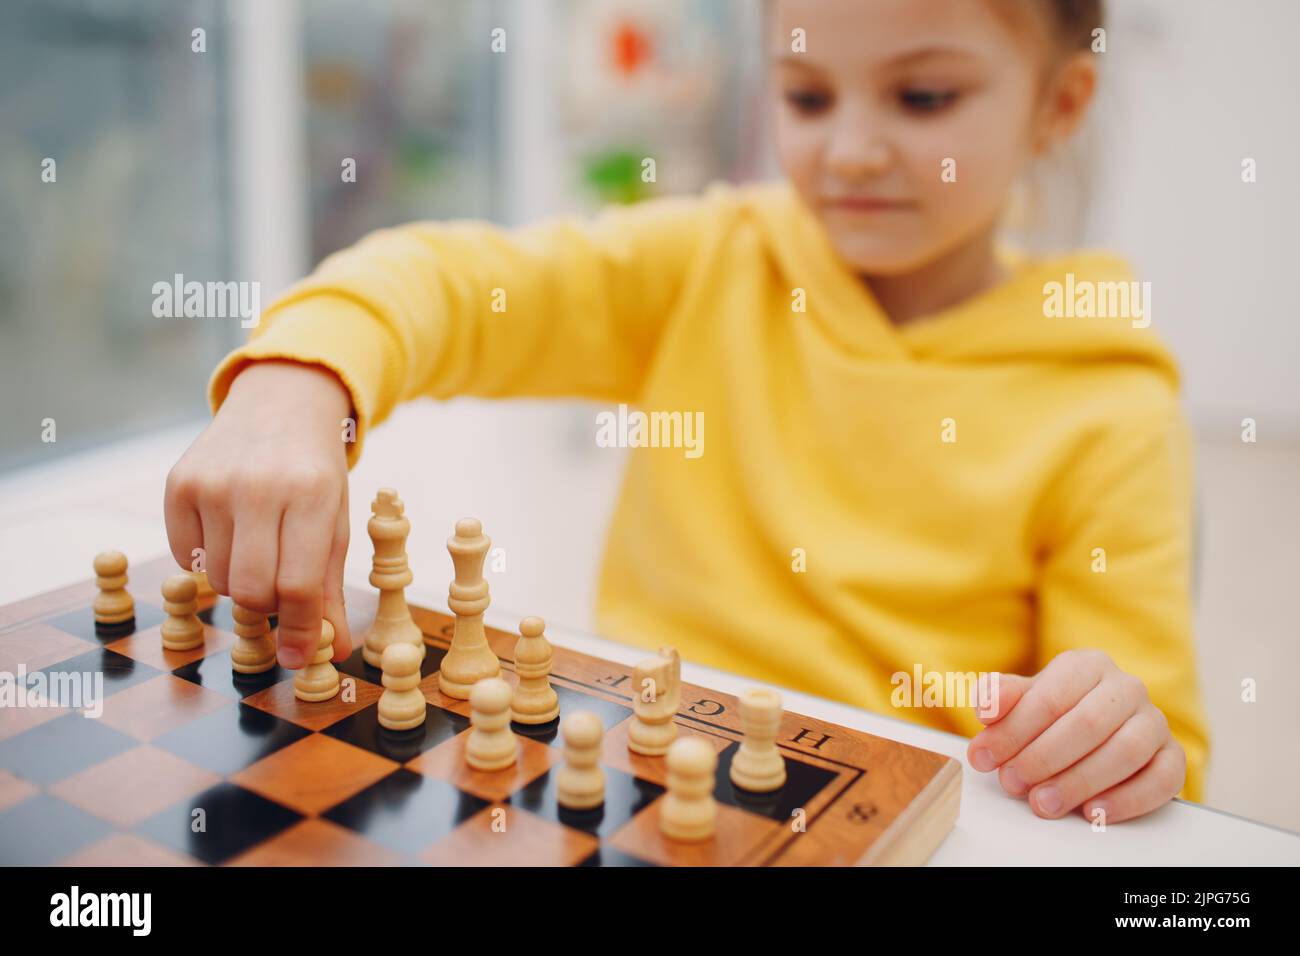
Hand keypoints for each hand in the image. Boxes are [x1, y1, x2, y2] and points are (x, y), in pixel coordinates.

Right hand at [164, 360, 353, 668]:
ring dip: (240, 580)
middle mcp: (258, 486)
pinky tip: (230, 527)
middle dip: (266, 607)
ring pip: (218, 579)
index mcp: (312, 495)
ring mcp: (212, 483)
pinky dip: (208, 559)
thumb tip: (333, 651)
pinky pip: (186, 558)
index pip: (298, 585)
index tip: (296, 655)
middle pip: (249, 589)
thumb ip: (331, 589)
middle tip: (280, 593)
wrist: (280, 403)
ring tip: (260, 546)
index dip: (298, 630)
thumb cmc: (315, 473)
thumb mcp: (336, 522)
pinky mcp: (178, 483)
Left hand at [966, 650, 1185, 823]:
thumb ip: (999, 698)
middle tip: (1013, 783)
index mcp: (1088, 665)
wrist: (1099, 725)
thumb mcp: (1022, 698)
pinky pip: (1162, 779)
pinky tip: (1093, 811)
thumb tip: (985, 707)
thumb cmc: (1055, 712)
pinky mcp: (1172, 756)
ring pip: (1126, 752)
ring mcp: (1154, 721)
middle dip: (1043, 758)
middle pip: (1088, 724)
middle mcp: (1126, 688)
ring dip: (1080, 782)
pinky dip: (1127, 800)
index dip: (1014, 730)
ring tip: (1044, 802)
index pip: (1051, 697)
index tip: (985, 756)